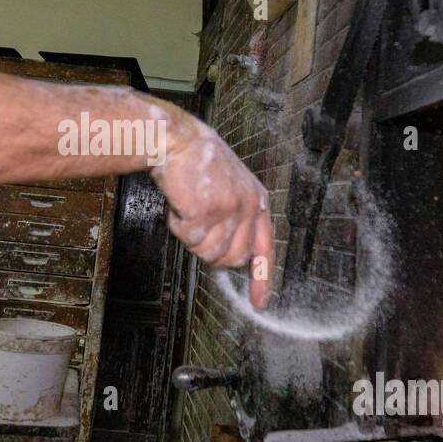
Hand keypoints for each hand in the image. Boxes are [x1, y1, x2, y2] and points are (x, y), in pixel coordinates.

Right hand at [149, 105, 272, 308]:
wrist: (177, 140)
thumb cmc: (197, 161)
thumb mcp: (229, 186)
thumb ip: (235, 218)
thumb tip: (230, 256)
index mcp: (256, 201)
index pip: (265, 247)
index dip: (262, 278)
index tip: (259, 302)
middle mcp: (247, 207)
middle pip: (232, 259)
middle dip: (211, 253)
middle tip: (196, 230)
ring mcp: (229, 211)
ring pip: (208, 252)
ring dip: (191, 236)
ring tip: (187, 208)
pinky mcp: (207, 213)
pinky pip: (189, 238)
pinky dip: (177, 225)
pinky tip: (179, 204)